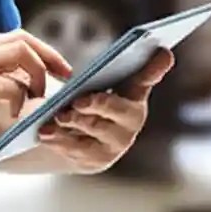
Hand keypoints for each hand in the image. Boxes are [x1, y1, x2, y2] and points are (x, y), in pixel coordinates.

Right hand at [0, 30, 71, 156]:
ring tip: (37, 97)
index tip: (60, 68)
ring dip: (39, 76)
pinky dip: (20, 99)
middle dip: (51, 57)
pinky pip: (12, 85)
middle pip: (26, 40)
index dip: (45, 51)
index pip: (19, 37)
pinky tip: (12, 114)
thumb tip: (29, 78)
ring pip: (23, 54)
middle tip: (64, 77)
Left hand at [36, 49, 174, 172]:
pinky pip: (78, 149)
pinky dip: (60, 140)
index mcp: (135, 92)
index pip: (147, 77)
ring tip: (57, 116)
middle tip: (78, 100)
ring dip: (74, 122)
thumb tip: (138, 50)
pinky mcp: (99, 160)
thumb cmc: (93, 101)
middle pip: (117, 109)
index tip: (164, 50)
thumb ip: (115, 65)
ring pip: (94, 130)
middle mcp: (133, 119)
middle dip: (98, 104)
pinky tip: (45, 133)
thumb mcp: (102, 82)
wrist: (78, 139)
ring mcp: (118, 142)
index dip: (155, 67)